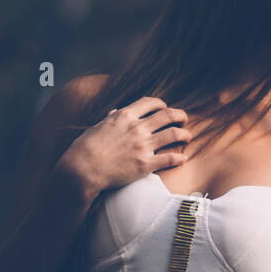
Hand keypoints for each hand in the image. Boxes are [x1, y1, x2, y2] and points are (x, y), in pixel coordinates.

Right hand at [62, 96, 190, 194]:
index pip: (151, 102)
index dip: (162, 104)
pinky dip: (179, 158)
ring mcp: (143, 146)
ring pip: (173, 134)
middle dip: (179, 115)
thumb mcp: (97, 126)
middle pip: (167, 115)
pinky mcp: (145, 165)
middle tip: (183, 119)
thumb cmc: (85, 148)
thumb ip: (111, 118)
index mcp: (125, 115)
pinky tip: (184, 158)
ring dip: (184, 134)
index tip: (165, 108)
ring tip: (188, 136)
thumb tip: (115, 112)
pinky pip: (169, 159)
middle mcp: (137, 128)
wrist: (83, 169)